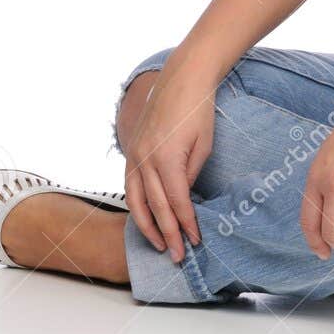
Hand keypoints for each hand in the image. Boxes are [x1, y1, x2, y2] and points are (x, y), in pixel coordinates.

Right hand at [124, 63, 216, 263]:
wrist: (182, 77)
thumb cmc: (199, 110)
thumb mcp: (203, 145)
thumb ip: (189, 176)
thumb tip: (181, 200)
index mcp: (167, 159)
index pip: (176, 203)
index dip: (186, 225)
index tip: (195, 242)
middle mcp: (145, 158)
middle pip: (154, 207)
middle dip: (166, 234)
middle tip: (176, 256)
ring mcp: (134, 153)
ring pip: (135, 200)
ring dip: (145, 225)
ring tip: (157, 244)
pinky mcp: (132, 148)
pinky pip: (130, 184)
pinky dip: (137, 204)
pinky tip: (145, 216)